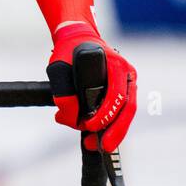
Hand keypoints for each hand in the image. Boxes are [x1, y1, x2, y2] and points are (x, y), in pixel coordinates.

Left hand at [47, 22, 135, 152]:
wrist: (76, 38)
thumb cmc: (67, 51)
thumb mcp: (58, 67)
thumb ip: (62, 91)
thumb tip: (69, 118)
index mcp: (115, 64)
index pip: (116, 94)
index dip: (104, 113)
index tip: (88, 126)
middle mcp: (126, 74)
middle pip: (127, 108)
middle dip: (115, 131)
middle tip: (101, 147)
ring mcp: (128, 82)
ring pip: (126, 113)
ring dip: (113, 131)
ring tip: (95, 145)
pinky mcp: (123, 90)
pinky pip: (120, 110)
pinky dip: (110, 124)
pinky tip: (96, 136)